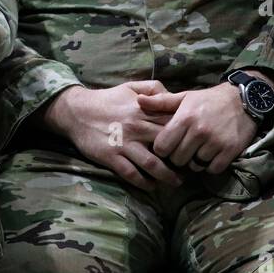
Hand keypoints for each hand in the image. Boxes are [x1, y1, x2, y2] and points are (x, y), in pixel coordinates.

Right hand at [42, 81, 181, 189]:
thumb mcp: (131, 87)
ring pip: (153, 165)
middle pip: (168, 147)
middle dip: (182, 159)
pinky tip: (152, 186)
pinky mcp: (112, 157)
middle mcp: (138, 128)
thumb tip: (174, 97)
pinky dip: (145, 183)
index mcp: (145, 110)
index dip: (188, 135)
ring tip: (177, 182)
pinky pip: (132, 174)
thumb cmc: (108, 99)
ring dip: (168, 176)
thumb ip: (154, 89)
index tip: (195, 144)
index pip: (174, 124)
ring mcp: (125, 144)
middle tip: (192, 168)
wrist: (77, 111)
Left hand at [139, 82, 257, 174]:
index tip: (169, 145)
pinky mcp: (229, 151)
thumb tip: (137, 101)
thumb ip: (160, 102)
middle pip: (177, 159)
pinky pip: (212, 169)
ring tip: (198, 151)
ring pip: (195, 166)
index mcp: (184, 118)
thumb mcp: (184, 97)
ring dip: (195, 162)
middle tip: (185, 149)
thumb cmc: (208, 99)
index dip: (163, 149)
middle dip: (178, 157)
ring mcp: (215, 142)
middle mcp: (198, 131)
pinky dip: (211, 165)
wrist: (242, 99)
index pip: (162, 147)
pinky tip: (211, 154)